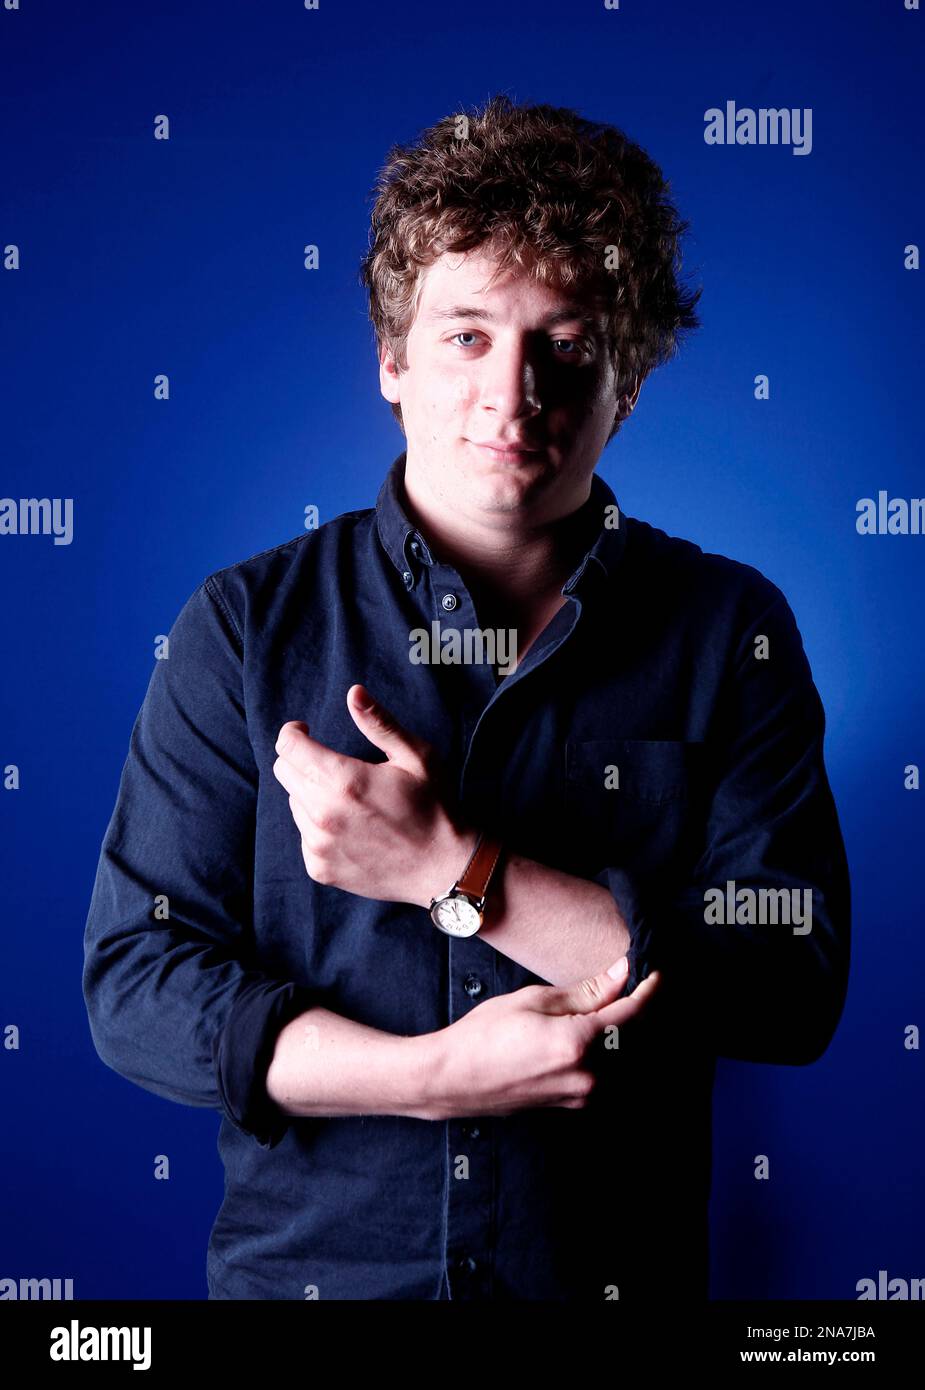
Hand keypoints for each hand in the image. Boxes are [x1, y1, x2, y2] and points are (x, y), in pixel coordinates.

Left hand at [272, 684, 472, 905]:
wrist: (444, 867)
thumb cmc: (435, 807)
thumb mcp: (416, 756)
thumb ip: (379, 723)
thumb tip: (353, 692)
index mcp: (343, 780)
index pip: (288, 747)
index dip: (294, 732)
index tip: (306, 730)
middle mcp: (323, 814)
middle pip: (284, 772)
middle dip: (301, 759)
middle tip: (331, 763)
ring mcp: (319, 845)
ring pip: (294, 803)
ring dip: (311, 793)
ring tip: (349, 798)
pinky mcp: (320, 868)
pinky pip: (305, 834)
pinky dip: (319, 825)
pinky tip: (351, 826)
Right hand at [423, 959, 661, 1119]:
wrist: (454, 1078)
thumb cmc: (485, 1034)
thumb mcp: (533, 1000)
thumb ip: (585, 992)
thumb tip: (621, 975)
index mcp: (577, 1043)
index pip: (631, 1012)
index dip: (650, 988)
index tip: (657, 971)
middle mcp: (587, 1076)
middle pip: (629, 1036)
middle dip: (632, 1009)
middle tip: (628, 981)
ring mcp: (581, 1095)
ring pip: (617, 1056)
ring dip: (617, 1033)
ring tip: (606, 1007)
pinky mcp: (573, 1104)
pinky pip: (601, 1072)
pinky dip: (603, 1051)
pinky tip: (587, 1033)